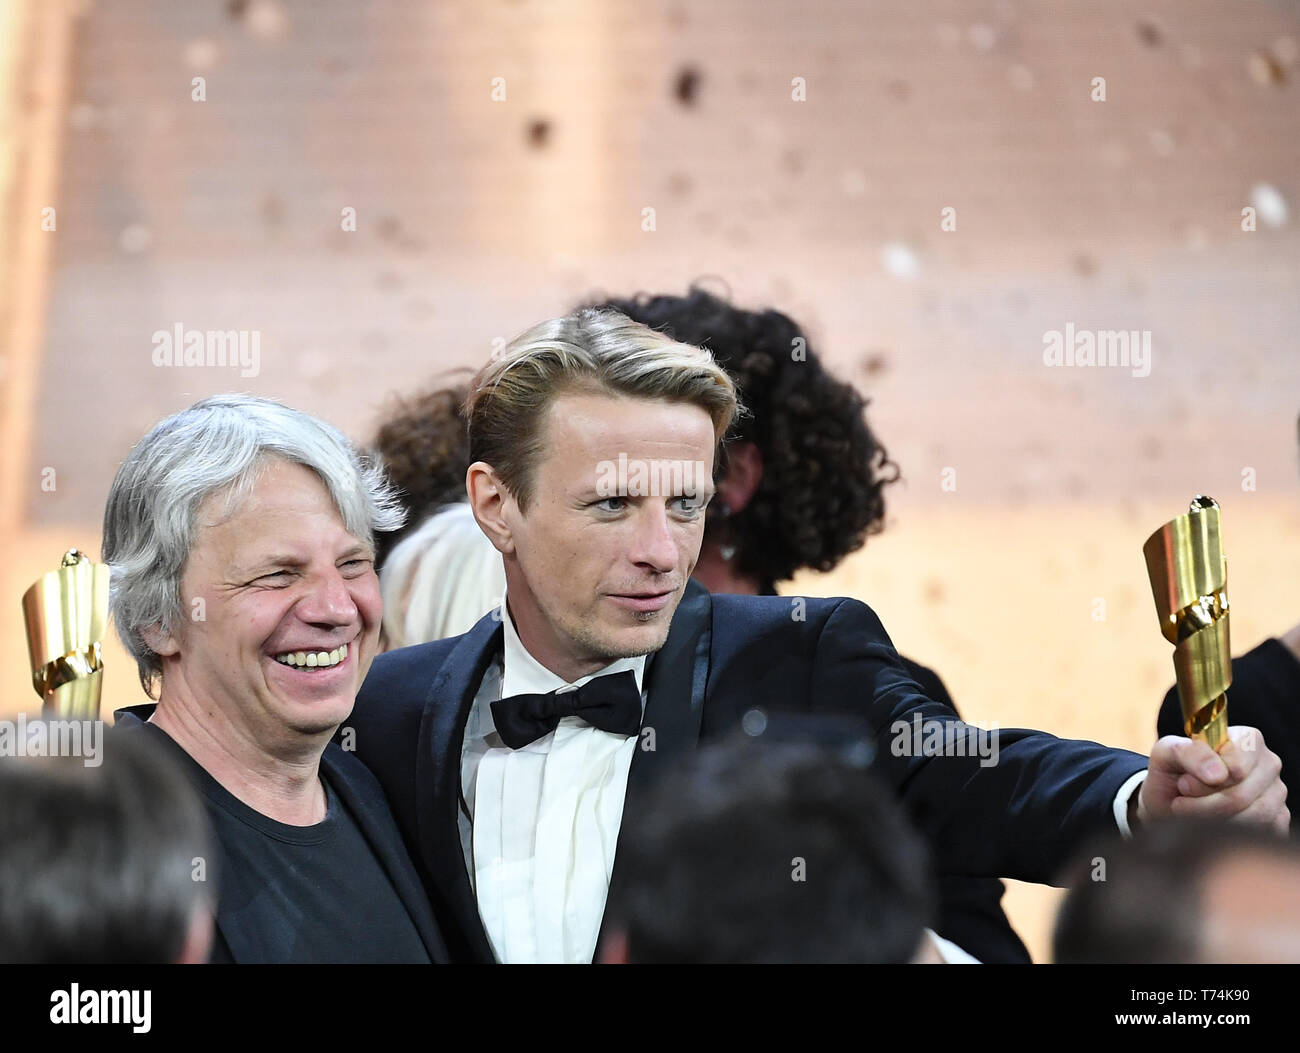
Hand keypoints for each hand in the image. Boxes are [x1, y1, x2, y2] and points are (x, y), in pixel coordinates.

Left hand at [1137, 726, 1288, 834]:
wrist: (1169, 803)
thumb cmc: (1171, 773)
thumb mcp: (1168, 753)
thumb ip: (1190, 753)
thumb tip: (1219, 773)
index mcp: (1247, 740)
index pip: (1238, 762)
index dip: (1207, 777)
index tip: (1184, 783)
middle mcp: (1268, 764)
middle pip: (1242, 793)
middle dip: (1203, 803)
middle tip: (1181, 802)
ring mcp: (1276, 794)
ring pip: (1252, 816)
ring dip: (1211, 819)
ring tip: (1191, 812)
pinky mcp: (1278, 821)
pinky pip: (1258, 834)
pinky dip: (1225, 833)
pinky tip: (1209, 825)